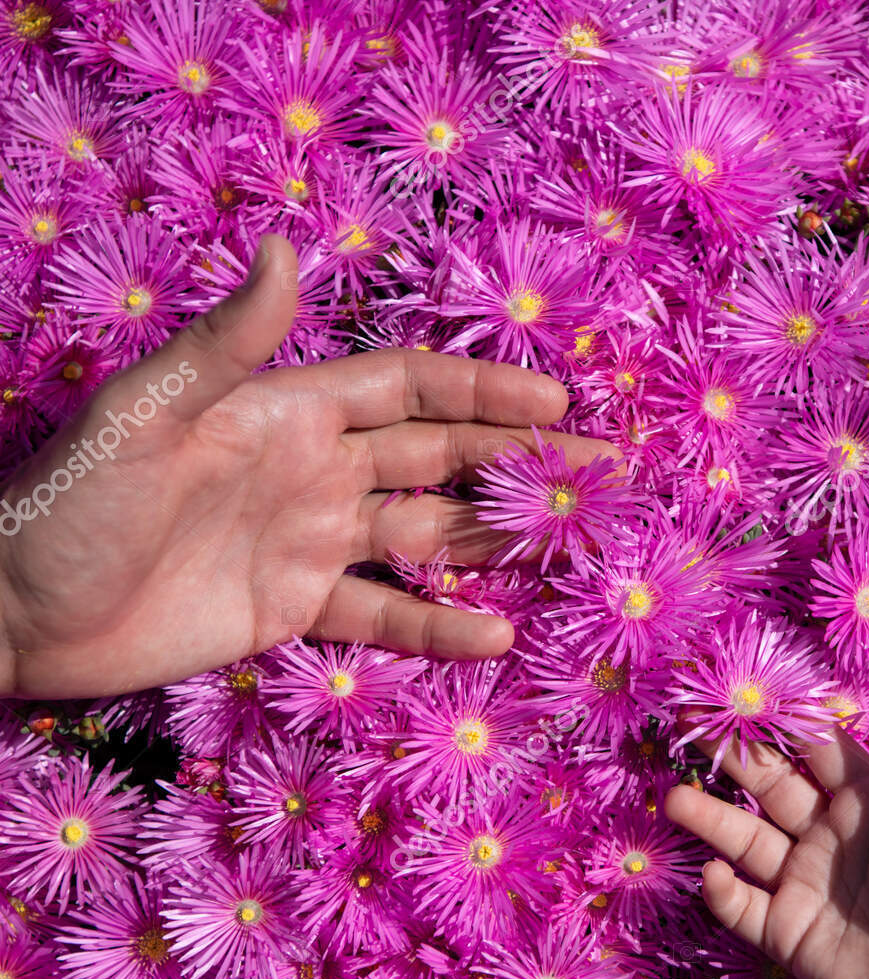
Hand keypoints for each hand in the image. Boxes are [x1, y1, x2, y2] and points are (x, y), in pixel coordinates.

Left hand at [0, 235, 616, 698]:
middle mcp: (317, 473)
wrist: (14, 613)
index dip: (483, 388)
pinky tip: (498, 632)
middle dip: (521, 460)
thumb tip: (292, 249)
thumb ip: (229, 345)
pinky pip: (385, 616)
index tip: (557, 399)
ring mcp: (311, 544)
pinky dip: (440, 625)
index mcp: (290, 413)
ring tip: (575, 546)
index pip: (409, 390)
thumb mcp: (146, 415)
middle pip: (441, 459)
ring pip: (430, 535)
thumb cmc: (71, 504)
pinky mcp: (296, 611)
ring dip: (500, 536)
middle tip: (603, 473)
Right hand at [665, 673, 868, 978]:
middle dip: (731, 757)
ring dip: (710, 818)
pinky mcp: (787, 931)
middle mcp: (831, 836)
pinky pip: (742, 905)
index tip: (739, 689)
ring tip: (674, 798)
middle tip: (686, 723)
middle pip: (770, 786)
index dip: (779, 720)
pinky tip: (717, 874)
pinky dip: (722, 890)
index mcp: (867, 801)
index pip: (814, 748)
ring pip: (746, 841)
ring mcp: (806, 884)